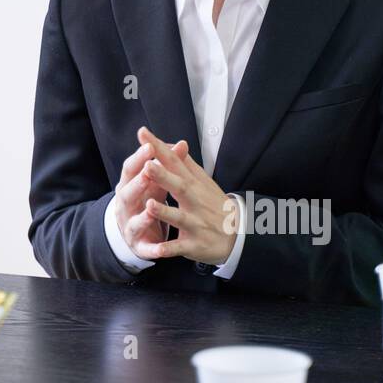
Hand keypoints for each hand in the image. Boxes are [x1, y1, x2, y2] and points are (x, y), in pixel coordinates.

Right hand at [114, 139, 171, 258]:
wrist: (137, 231)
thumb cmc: (148, 199)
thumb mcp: (155, 181)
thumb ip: (167, 164)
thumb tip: (181, 144)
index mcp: (128, 186)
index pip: (130, 169)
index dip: (139, 158)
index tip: (150, 146)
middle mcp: (126, 206)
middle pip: (128, 193)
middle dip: (138, 183)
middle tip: (148, 172)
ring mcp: (131, 226)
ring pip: (135, 221)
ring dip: (143, 216)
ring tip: (152, 208)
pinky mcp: (140, 246)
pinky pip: (146, 248)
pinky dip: (153, 249)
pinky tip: (161, 251)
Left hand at [133, 126, 239, 264]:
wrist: (239, 235)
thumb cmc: (215, 205)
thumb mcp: (204, 182)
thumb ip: (186, 164)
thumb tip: (175, 142)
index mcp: (193, 184)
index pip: (174, 162)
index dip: (159, 148)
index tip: (142, 133)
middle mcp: (195, 202)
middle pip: (179, 186)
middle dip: (163, 177)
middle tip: (147, 165)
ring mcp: (196, 223)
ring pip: (179, 217)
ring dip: (165, 212)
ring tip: (149, 204)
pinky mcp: (195, 244)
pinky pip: (181, 247)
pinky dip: (170, 249)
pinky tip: (157, 250)